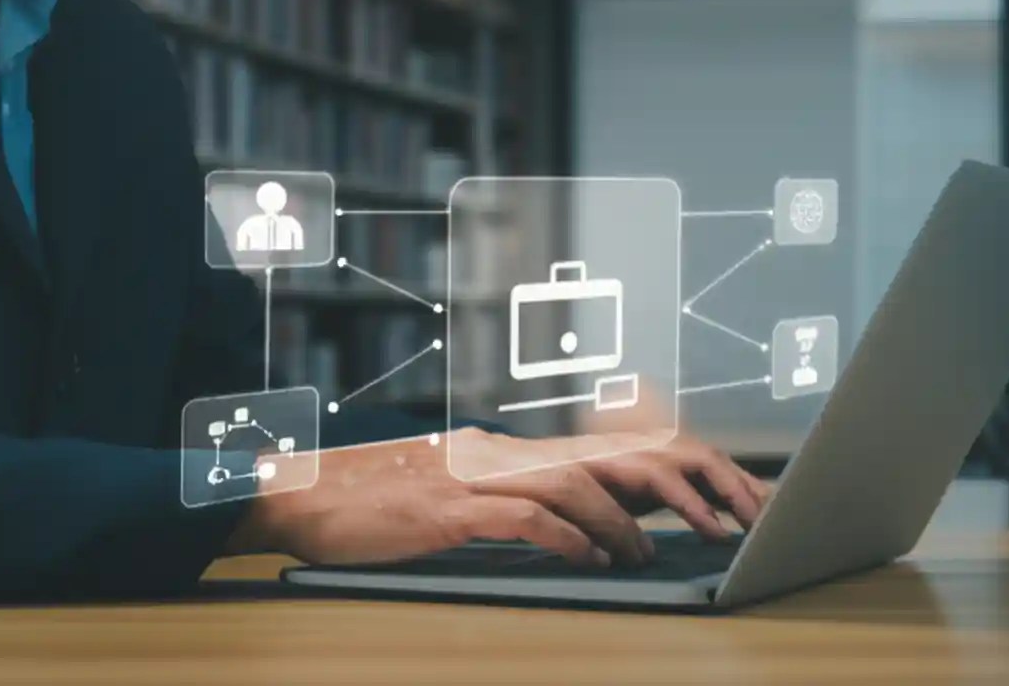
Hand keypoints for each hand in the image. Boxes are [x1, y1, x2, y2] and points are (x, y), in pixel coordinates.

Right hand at [227, 428, 768, 568]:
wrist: (305, 495)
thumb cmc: (377, 502)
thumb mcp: (449, 494)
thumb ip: (504, 498)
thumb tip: (560, 521)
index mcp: (502, 449)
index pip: (594, 450)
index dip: (651, 472)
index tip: (694, 495)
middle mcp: (496, 452)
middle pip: (599, 459)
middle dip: (661, 488)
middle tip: (702, 519)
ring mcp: (473, 475)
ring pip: (571, 485)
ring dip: (618, 522)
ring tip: (645, 551)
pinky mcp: (448, 508)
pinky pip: (523, 516)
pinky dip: (565, 538)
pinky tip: (588, 559)